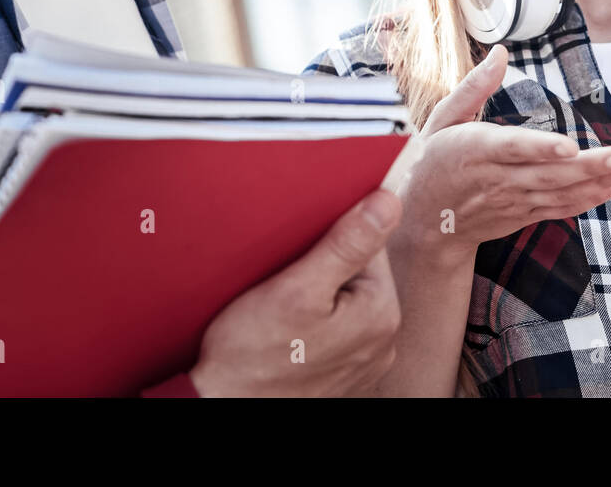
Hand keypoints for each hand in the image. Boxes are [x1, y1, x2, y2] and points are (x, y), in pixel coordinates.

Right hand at [188, 189, 402, 396]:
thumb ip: (347, 243)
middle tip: (284, 284)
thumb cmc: (251, 356)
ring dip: (316, 296)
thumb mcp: (297, 288)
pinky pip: (334, 332)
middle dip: (323, 269)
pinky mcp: (341, 376)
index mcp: (382, 314)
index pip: (370, 246)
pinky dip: (311, 325)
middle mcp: (383, 342)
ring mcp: (363, 364)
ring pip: (344, 303)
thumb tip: (387, 201)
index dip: (330, 239)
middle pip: (358, 275)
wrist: (222, 408)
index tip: (299, 254)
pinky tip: (285, 333)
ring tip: (281, 310)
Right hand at [394, 44, 610, 263]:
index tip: (569, 146)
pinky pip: (560, 208)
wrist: (424, 222)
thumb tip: (500, 52)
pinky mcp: (523, 213)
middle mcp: (496, 179)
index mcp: (474, 150)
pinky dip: (588, 199)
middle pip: (547, 174)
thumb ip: (473, 88)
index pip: (512, 148)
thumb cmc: (432, 161)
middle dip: (588, 166)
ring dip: (596, 181)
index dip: (541, 148)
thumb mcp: (441, 120)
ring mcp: (512, 200)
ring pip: (559, 193)